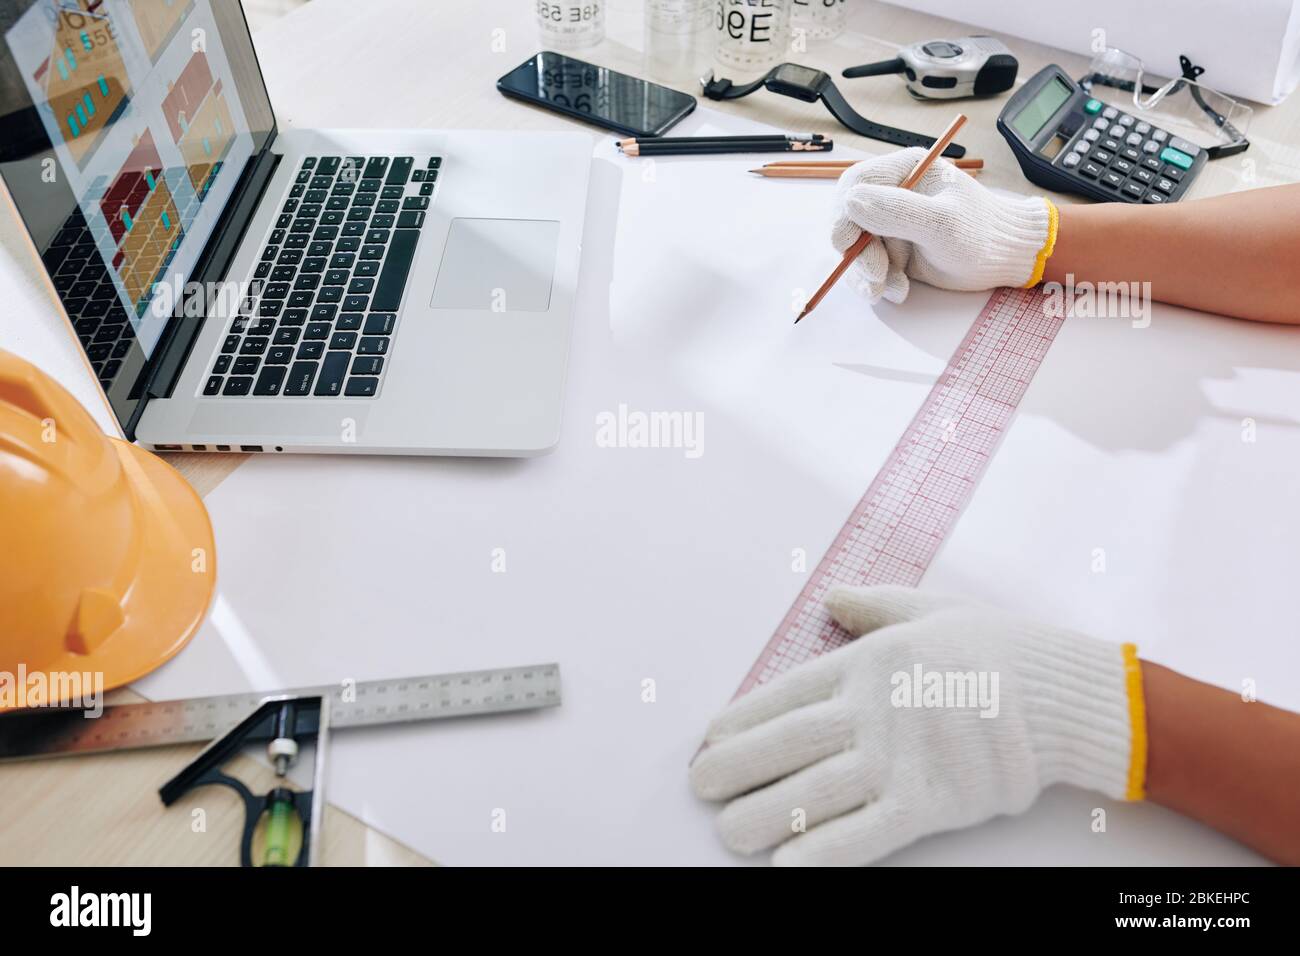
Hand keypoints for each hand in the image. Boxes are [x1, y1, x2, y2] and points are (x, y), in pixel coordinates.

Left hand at [690, 586, 1142, 865]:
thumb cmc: (997, 648)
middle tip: (699, 787)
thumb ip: (875, 606)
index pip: (786, 695)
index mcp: (866, 663)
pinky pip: (865, 832)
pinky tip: (786, 864)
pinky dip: (823, 851)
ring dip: (764, 814)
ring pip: (813, 792)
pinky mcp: (928, 802)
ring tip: (727, 833)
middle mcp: (871, 710)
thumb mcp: (929, 609)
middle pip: (786, 744)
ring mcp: (898, 758)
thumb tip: (835, 597)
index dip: (742, 720)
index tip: (709, 740)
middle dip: (736, 768)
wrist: (1063, 690)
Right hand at [831, 148, 1056, 302]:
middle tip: (876, 275)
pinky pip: (868, 267)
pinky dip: (878, 283)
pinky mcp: (893, 249)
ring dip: (867, 274)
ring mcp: (891, 224)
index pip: (855, 185)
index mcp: (906, 171)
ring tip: (892, 288)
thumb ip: (896, 210)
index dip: (843, 214)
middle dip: (857, 253)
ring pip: (856, 249)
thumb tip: (850, 202)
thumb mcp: (941, 222)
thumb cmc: (981, 232)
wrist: (1003, 259)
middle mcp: (893, 194)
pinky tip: (899, 289)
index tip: (845, 243)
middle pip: (849, 220)